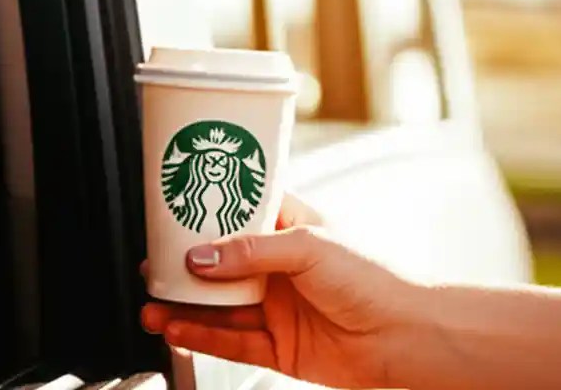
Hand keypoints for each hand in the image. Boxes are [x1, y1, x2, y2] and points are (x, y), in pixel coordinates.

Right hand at [141, 195, 421, 388]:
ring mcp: (279, 308)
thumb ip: (251, 251)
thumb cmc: (377, 279)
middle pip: (221, 264)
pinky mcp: (280, 346)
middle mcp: (282, 267)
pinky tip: (178, 328)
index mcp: (292, 228)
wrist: (408, 338)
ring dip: (184, 305)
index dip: (205, 214)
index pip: (239, 214)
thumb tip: (201, 256)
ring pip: (219, 306)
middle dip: (183, 267)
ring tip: (152, 303)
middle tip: (151, 265)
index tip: (169, 213)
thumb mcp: (309, 246)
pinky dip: (201, 335)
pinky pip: (231, 340)